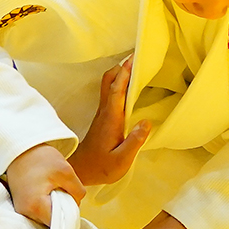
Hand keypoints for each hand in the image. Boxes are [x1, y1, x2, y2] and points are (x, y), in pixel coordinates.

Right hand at [5, 143, 85, 225]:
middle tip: (66, 194)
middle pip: (51, 222)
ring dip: (54, 207)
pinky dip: (46, 204)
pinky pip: (38, 211)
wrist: (19, 148)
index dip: (70, 215)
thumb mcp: (66, 172)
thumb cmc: (40, 158)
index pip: (59, 223)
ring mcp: (21, 210)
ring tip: (56, 190)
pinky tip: (48, 191)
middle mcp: (25, 212)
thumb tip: (77, 204)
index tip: (74, 203)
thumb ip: (77, 192)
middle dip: (62, 211)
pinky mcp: (21, 204)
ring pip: (45, 217)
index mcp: (36, 206)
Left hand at [68, 57, 149, 185]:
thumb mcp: (121, 160)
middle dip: (122, 66)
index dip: (125, 73)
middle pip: (109, 80)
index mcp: (111, 118)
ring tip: (137, 67)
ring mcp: (103, 113)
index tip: (135, 58)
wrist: (81, 171)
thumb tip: (146, 122)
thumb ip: (134, 142)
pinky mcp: (103, 117)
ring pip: (108, 85)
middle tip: (138, 57)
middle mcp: (105, 111)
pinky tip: (131, 86)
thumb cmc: (101, 167)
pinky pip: (111, 93)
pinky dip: (120, 83)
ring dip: (120, 73)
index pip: (117, 90)